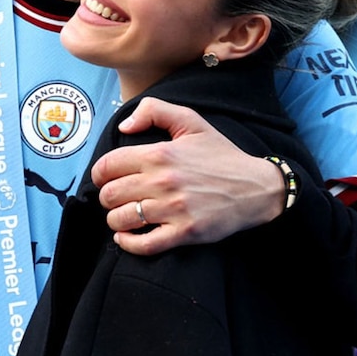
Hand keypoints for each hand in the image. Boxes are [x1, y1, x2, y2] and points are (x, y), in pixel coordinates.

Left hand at [90, 97, 284, 254]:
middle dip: (107, 196)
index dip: (99, 174)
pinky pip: (143, 245)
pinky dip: (127, 242)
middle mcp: (163, 182)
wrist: (257, 188)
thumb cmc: (221, 155)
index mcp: (159, 154)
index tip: (104, 178)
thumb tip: (123, 126)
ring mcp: (173, 210)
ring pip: (121, 219)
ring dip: (116, 219)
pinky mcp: (185, 233)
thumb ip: (154, 110)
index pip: (107, 166)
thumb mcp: (191, 122)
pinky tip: (127, 236)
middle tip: (117, 197)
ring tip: (124, 214)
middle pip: (110, 195)